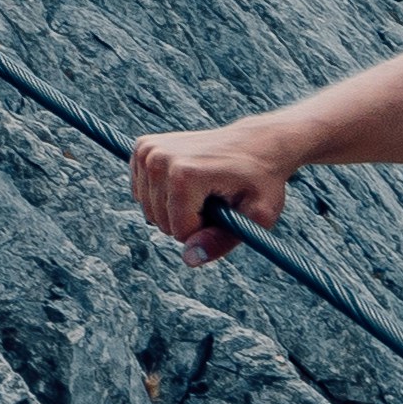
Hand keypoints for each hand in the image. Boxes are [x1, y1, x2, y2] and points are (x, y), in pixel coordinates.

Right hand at [133, 120, 297, 262]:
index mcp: (183, 173)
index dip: (207, 229)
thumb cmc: (260, 181)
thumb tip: (189, 260)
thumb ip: (221, 241)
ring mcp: (146, 150)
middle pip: (161, 220)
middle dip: (189, 220)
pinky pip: (141, 193)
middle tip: (216, 199)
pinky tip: (185, 184)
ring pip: (149, 209)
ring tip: (202, 191)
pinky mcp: (142, 148)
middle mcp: (158, 158)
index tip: (226, 210)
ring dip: (176, 209)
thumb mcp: (256, 216)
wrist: (255, 143)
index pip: (180, 230)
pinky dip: (163, 196)